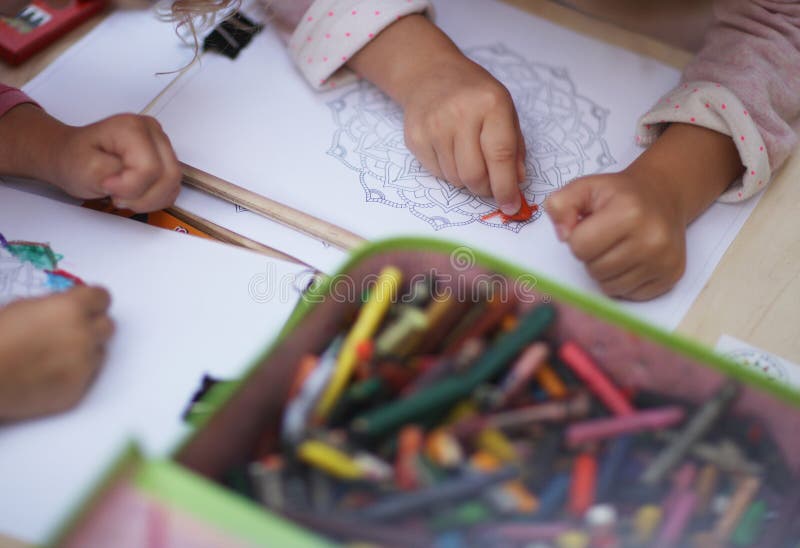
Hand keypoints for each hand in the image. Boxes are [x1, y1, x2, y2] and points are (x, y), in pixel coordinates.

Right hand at [0, 286, 113, 420]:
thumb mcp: (21, 307)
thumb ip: (54, 305)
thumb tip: (70, 307)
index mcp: (71, 308)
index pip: (102, 298)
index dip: (93, 303)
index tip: (87, 308)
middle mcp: (84, 334)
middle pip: (107, 325)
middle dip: (93, 326)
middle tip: (73, 332)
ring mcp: (83, 364)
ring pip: (100, 352)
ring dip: (86, 351)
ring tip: (56, 355)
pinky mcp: (78, 389)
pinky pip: (87, 376)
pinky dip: (75, 373)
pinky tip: (51, 373)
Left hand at [52, 114, 181, 211]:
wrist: (71, 155)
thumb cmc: (75, 158)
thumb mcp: (84, 167)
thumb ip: (111, 174)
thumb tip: (131, 183)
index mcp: (133, 128)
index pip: (150, 168)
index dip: (131, 187)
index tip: (107, 186)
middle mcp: (153, 132)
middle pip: (169, 176)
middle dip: (143, 196)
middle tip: (117, 195)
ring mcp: (162, 145)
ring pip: (173, 184)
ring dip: (149, 199)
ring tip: (124, 195)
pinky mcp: (165, 159)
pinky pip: (172, 188)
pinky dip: (155, 198)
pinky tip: (135, 194)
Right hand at [401, 55, 525, 214]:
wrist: (430, 75)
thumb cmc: (474, 95)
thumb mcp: (505, 109)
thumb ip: (515, 146)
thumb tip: (517, 182)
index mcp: (490, 104)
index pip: (500, 155)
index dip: (506, 186)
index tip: (511, 205)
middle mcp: (460, 114)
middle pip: (474, 175)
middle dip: (485, 189)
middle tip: (490, 185)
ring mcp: (434, 127)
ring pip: (455, 179)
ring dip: (467, 180)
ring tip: (469, 159)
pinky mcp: (415, 138)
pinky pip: (437, 174)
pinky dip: (449, 172)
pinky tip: (450, 151)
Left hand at [546, 169, 686, 300]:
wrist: (663, 196)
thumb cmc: (620, 195)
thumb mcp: (586, 187)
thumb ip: (560, 204)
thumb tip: (563, 235)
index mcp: (629, 212)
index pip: (580, 247)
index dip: (578, 238)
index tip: (590, 226)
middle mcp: (652, 238)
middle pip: (595, 269)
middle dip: (592, 256)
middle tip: (605, 238)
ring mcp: (664, 260)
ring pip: (610, 287)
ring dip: (606, 271)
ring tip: (617, 248)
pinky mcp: (671, 277)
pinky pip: (629, 294)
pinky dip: (624, 281)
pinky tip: (632, 259)